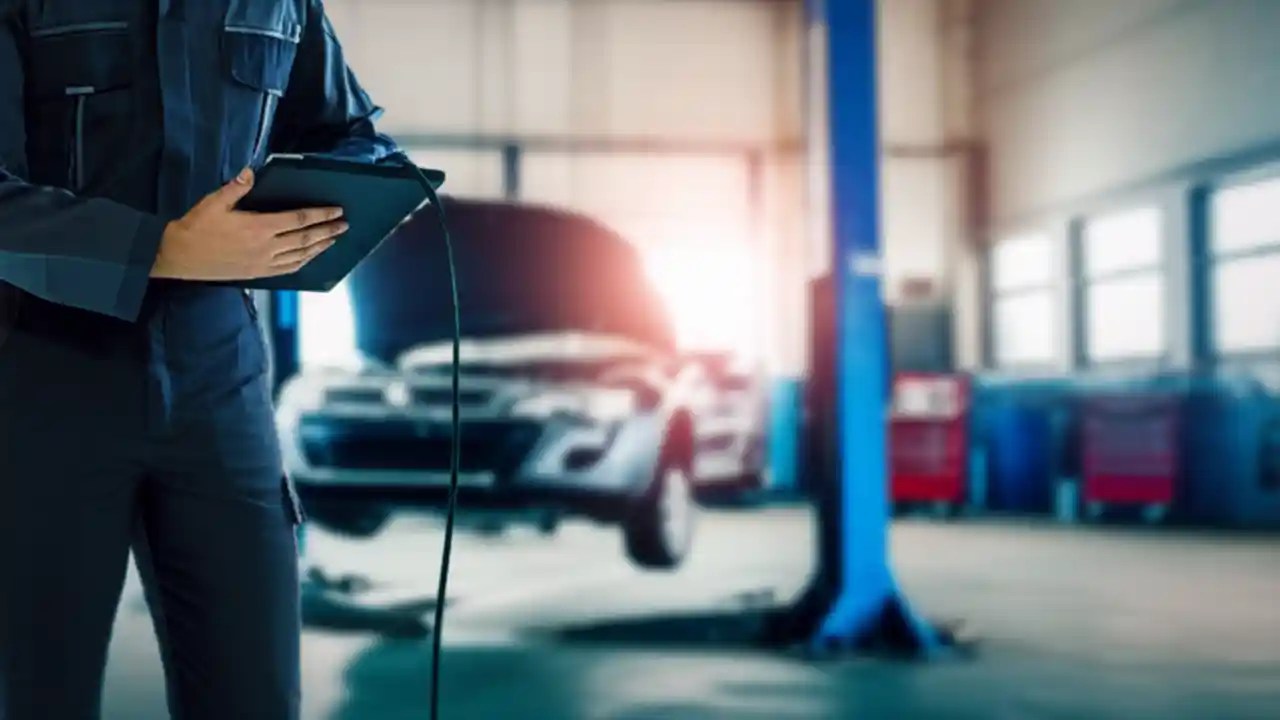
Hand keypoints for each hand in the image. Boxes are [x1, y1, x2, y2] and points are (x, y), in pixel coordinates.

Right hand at [150, 168, 348, 279]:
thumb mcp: (213, 202)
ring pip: (300, 256)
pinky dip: (303, 262)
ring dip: (320, 247)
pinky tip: (310, 257)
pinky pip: (288, 269)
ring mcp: (264, 263)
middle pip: (305, 239)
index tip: (336, 210)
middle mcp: (267, 247)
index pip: (298, 220)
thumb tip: (251, 172)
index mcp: (259, 227)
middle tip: (344, 225)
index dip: (320, 215)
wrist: (180, 257)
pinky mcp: (258, 273)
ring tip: (334, 240)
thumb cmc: (196, 227)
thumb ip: (235, 188)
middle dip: (327, 231)